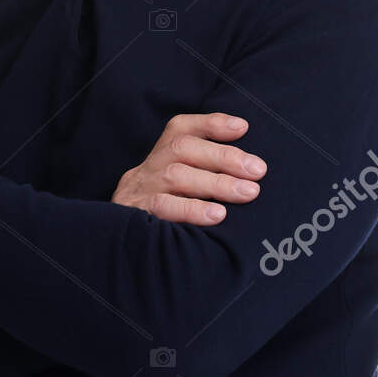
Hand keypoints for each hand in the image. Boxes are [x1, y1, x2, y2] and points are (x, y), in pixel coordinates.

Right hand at [111, 112, 265, 224]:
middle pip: (181, 147)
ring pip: (175, 175)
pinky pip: (163, 207)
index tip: (243, 128)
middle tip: (258, 171)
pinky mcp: (135, 215)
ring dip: (216, 182)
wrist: (119, 252)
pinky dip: (193, 209)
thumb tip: (252, 170)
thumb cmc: (167, 220)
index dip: (211, 124)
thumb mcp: (182, 191)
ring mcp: (138, 191)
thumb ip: (207, 176)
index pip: (180, 129)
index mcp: (159, 159)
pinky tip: (218, 216)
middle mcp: (147, 170)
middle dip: (225, 157)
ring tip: (248, 192)